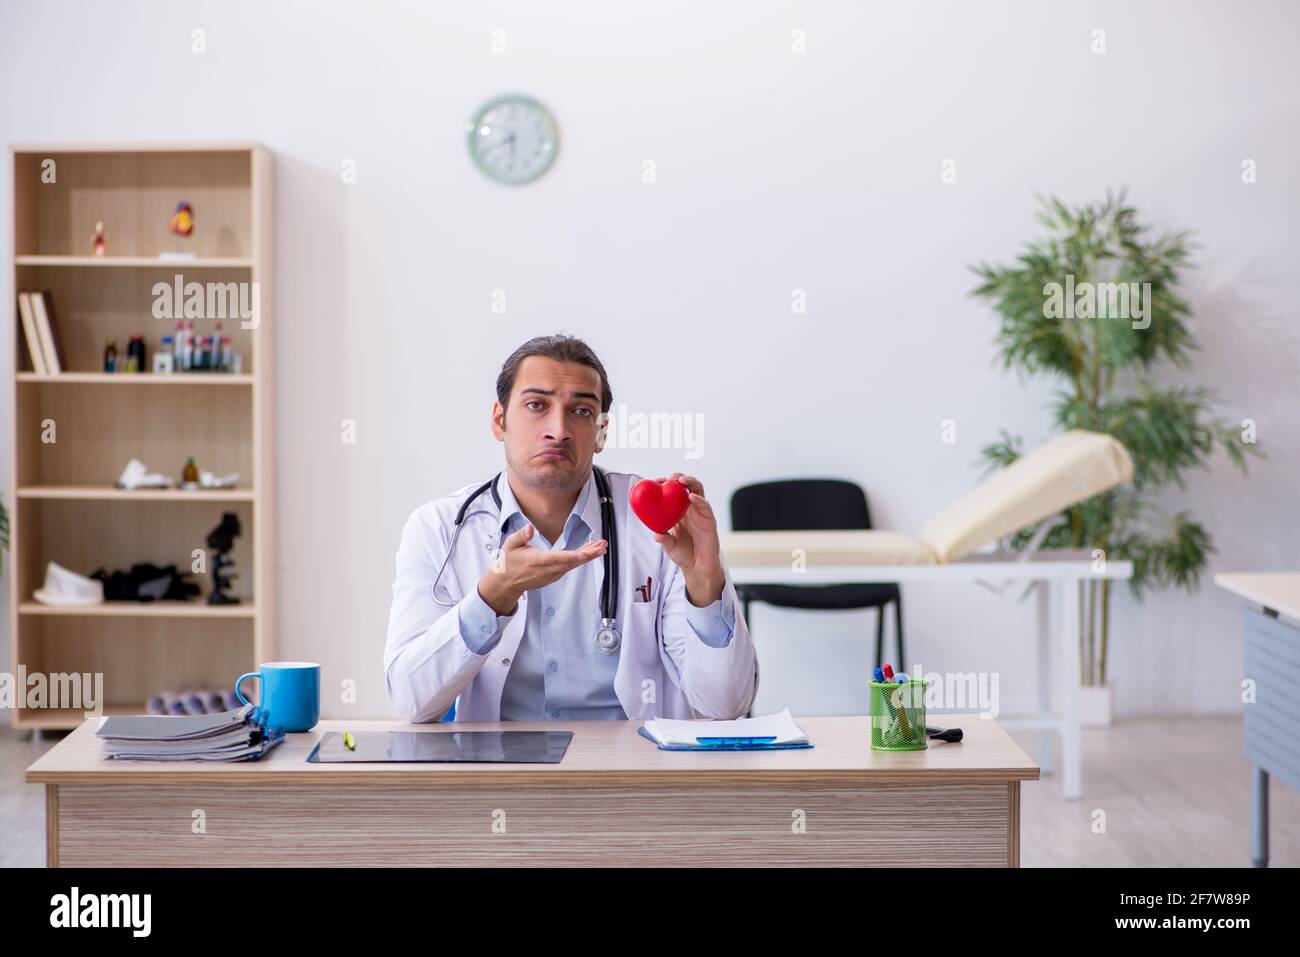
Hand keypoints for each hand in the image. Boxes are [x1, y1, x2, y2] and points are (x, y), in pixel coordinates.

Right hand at [478, 523, 605, 614]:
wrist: (506, 582)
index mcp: (537, 561)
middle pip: (572, 563)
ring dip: (587, 556)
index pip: (559, 559)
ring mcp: (552, 575)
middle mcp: (548, 570)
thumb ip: (521, 535)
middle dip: (589, 554)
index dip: (574, 556)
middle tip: (602, 546)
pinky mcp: (554, 576)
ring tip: (600, 546)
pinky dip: (580, 559)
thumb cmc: (509, 563)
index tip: (587, 553)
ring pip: (573, 565)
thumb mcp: (510, 545)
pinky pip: (570, 567)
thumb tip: (530, 527)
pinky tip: (588, 552)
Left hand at [651, 473, 724, 606]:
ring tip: (681, 480)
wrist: (699, 566)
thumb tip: (656, 534)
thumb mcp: (670, 547)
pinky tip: (691, 497)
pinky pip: (705, 506)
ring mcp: (700, 512)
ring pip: (697, 490)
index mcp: (677, 511)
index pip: (670, 492)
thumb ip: (664, 540)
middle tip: (670, 478)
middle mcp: (688, 508)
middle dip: (677, 478)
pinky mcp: (709, 519)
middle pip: (685, 486)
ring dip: (690, 482)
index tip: (654, 481)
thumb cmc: (684, 554)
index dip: (664, 484)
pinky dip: (699, 499)